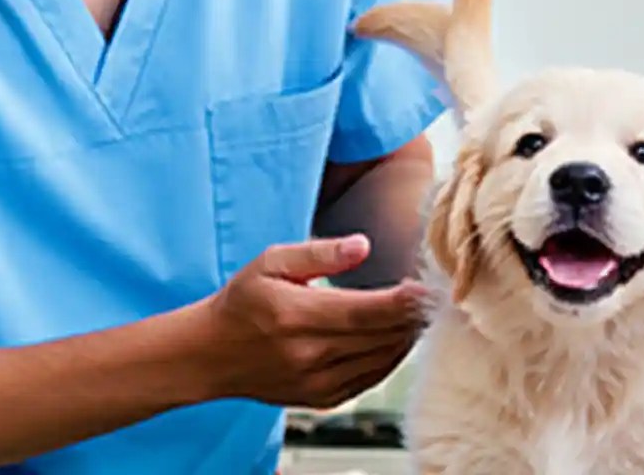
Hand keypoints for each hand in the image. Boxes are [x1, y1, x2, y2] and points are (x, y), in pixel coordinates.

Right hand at [200, 234, 427, 408]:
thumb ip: (318, 253)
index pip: (365, 311)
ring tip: (417, 312)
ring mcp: (317, 381)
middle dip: (413, 315)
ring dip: (405, 336)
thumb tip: (362, 245)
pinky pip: (371, 378)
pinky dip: (390, 357)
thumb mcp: (271, 262)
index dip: (404, 300)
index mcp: (295, 315)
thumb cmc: (241, 303)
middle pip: (381, 336)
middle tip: (433, 294)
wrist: (210, 354)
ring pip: (382, 360)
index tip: (428, 286)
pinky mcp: (322, 398)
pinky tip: (394, 336)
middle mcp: (308, 353)